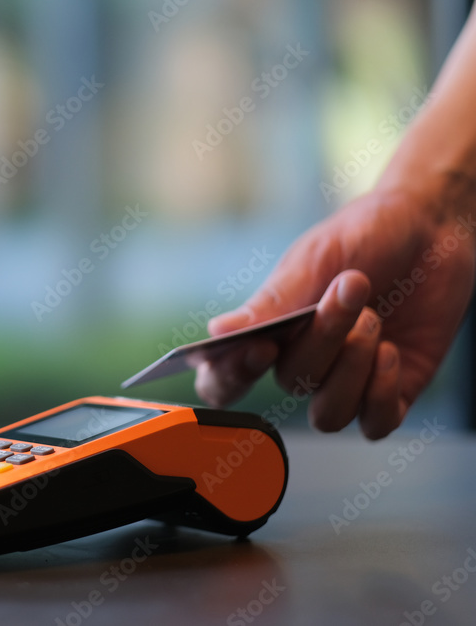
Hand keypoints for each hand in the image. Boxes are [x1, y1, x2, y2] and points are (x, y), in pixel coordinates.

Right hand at [195, 179, 475, 438]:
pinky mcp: (391, 391)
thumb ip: (270, 304)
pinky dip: (382, 392)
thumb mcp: (313, 259)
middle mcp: (301, 362)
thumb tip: (217, 332)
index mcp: (268, 331)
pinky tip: (391, 351)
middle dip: (324, 340)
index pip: (225, 380)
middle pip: (291, 383)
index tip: (261, 347)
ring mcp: (345, 380)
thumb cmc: (364, 235)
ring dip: (352, 370)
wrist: (432, 227)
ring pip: (329, 414)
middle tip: (350, 290)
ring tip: (374, 319)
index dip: (231, 378)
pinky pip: (374, 423)